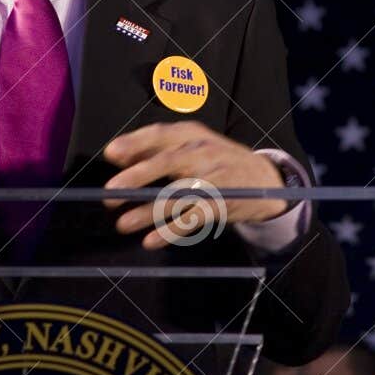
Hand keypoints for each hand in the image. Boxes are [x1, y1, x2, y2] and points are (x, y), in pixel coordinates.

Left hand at [103, 121, 287, 248]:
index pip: (160, 134)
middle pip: (167, 162)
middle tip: (111, 193)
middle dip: (137, 177)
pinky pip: (191, 219)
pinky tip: (151, 240)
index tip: (111, 154)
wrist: (263, 179)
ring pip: (176, 195)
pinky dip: (170, 231)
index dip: (135, 143)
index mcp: (191, 134)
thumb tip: (118, 156)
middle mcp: (202, 152)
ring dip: (147, 212)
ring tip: (123, 224)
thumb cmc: (217, 160)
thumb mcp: (193, 145)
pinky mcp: (221, 203)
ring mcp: (214, 178)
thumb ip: (157, 148)